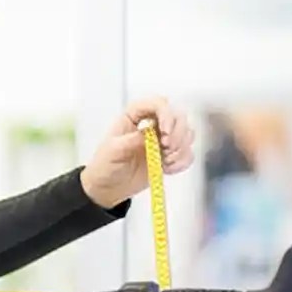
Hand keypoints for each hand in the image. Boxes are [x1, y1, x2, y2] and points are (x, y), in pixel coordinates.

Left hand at [79, 97, 194, 208]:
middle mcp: (151, 125)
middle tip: (166, 148)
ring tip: (166, 160)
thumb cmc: (105, 165)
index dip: (166, 114)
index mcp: (134, 116)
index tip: (165, 131)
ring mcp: (161, 140)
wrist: (107, 188)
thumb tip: (152, 135)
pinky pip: (187, 154)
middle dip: (177, 132)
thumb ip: (133, 140)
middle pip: (178, 116)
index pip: (157, 103)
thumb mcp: (113, 150)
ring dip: (181, 147)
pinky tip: (168, 168)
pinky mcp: (168, 156)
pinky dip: (182, 161)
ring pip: (187, 133)